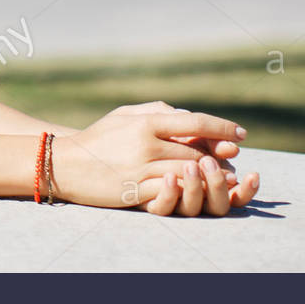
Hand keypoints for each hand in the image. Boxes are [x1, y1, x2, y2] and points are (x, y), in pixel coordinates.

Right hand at [54, 103, 258, 213]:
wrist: (64, 164)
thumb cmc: (97, 138)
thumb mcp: (123, 116)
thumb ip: (154, 111)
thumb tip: (185, 114)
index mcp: (145, 122)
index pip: (193, 122)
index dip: (221, 128)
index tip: (240, 134)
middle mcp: (145, 144)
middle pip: (196, 151)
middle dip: (219, 157)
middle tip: (233, 160)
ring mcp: (140, 169)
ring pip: (188, 173)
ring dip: (210, 176)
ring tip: (224, 177)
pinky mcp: (134, 191)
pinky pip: (170, 192)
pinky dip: (188, 191)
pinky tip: (197, 190)